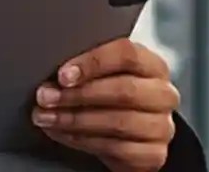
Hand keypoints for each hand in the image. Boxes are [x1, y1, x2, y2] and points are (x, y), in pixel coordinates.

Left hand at [32, 39, 179, 171]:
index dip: (92, 63)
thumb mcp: (100, 76)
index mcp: (152, 65)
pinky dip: (82, 141)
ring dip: (74, 120)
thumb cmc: (109, 96)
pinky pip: (117, 148)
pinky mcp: (154, 154)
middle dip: (77, 94)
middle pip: (123, 90)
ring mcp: (162, 126)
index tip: (62, 75)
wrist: (127, 136)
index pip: (127, 54)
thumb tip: (51, 76)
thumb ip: (84, 68)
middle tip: (46, 97)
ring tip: (47, 117)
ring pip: (118, 121)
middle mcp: (163, 94)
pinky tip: (62, 133)